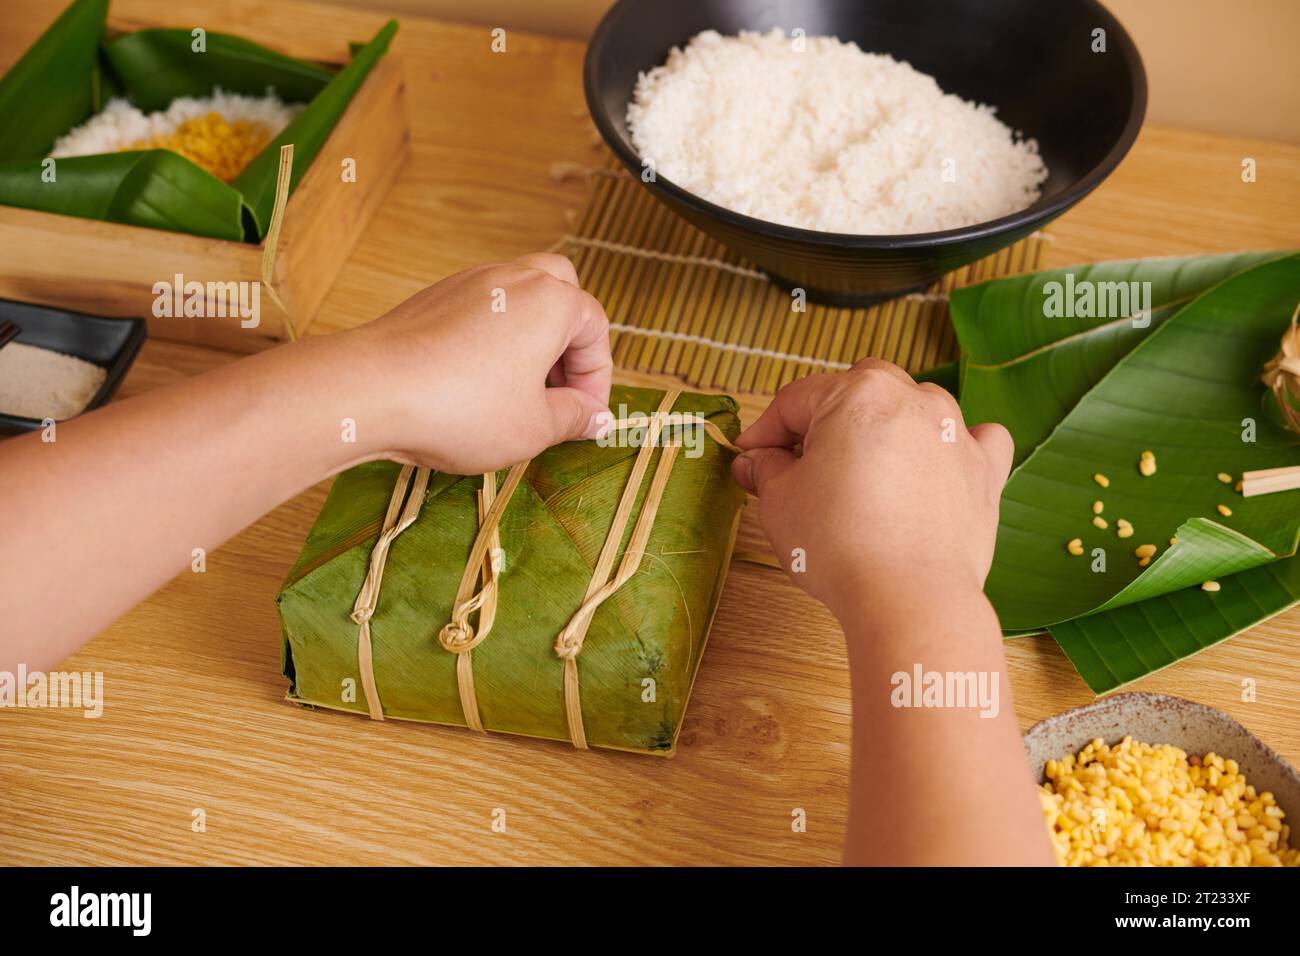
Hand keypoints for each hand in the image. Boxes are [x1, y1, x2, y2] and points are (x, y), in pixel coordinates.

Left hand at [339, 253, 612, 473]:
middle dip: (569, 339)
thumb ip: (574, 418)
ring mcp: (469, 282)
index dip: (597, 379)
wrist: (372, 389)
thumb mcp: (534, 427)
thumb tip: (596, 417)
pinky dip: (492, 337)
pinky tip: (476, 381)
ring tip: (519, 387)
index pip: (595, 331)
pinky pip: (480, 308)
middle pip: (563, 291)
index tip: (585, 416)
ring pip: (518, 295)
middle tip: (558, 386)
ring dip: (530, 336)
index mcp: (552, 301)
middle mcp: (514, 278)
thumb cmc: (462, 408)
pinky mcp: (434, 297)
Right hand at [731, 360, 1013, 616]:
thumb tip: (756, 460)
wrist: (908, 597)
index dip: (764, 430)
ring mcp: (955, 432)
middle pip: (855, 392)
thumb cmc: (839, 545)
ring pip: (913, 407)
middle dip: (823, 422)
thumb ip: (767, 469)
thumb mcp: (780, 501)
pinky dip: (953, 444)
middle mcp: (913, 399)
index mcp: (856, 394)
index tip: (752, 456)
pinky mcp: (983, 470)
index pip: (794, 400)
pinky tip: (935, 462)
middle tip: (800, 464)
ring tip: (862, 470)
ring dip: (885, 428)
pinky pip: (976, 438)